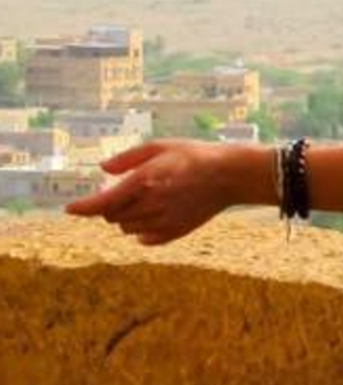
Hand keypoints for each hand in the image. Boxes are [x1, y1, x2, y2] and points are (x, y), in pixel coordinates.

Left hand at [64, 140, 242, 244]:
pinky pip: (146, 238)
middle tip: (119, 193)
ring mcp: (166, 219)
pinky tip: (152, 216)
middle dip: (109, 207)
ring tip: (141, 202)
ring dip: (125, 218)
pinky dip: (142, 231)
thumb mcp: (160, 146)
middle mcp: (154, 203)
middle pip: (113, 216)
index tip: (69, 209)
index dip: (83, 207)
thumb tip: (103, 169)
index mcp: (146, 180)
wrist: (230, 176)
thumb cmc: (194, 156)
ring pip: (128, 228)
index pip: (104, 201)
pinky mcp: (177, 231)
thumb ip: (128, 158)